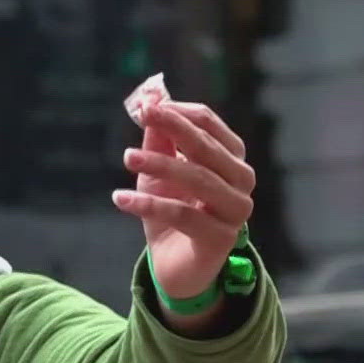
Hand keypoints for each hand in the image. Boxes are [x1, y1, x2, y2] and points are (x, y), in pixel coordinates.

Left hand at [113, 99, 255, 301]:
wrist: (175, 263)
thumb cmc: (172, 210)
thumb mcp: (159, 171)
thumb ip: (158, 139)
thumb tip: (149, 99)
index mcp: (231, 157)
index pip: (209, 123)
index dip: (177, 112)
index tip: (146, 107)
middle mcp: (241, 180)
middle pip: (206, 147)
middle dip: (172, 129)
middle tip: (141, 117)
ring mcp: (236, 210)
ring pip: (198, 179)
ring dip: (160, 164)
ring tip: (127, 158)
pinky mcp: (222, 238)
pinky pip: (183, 215)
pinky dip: (150, 205)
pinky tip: (121, 198)